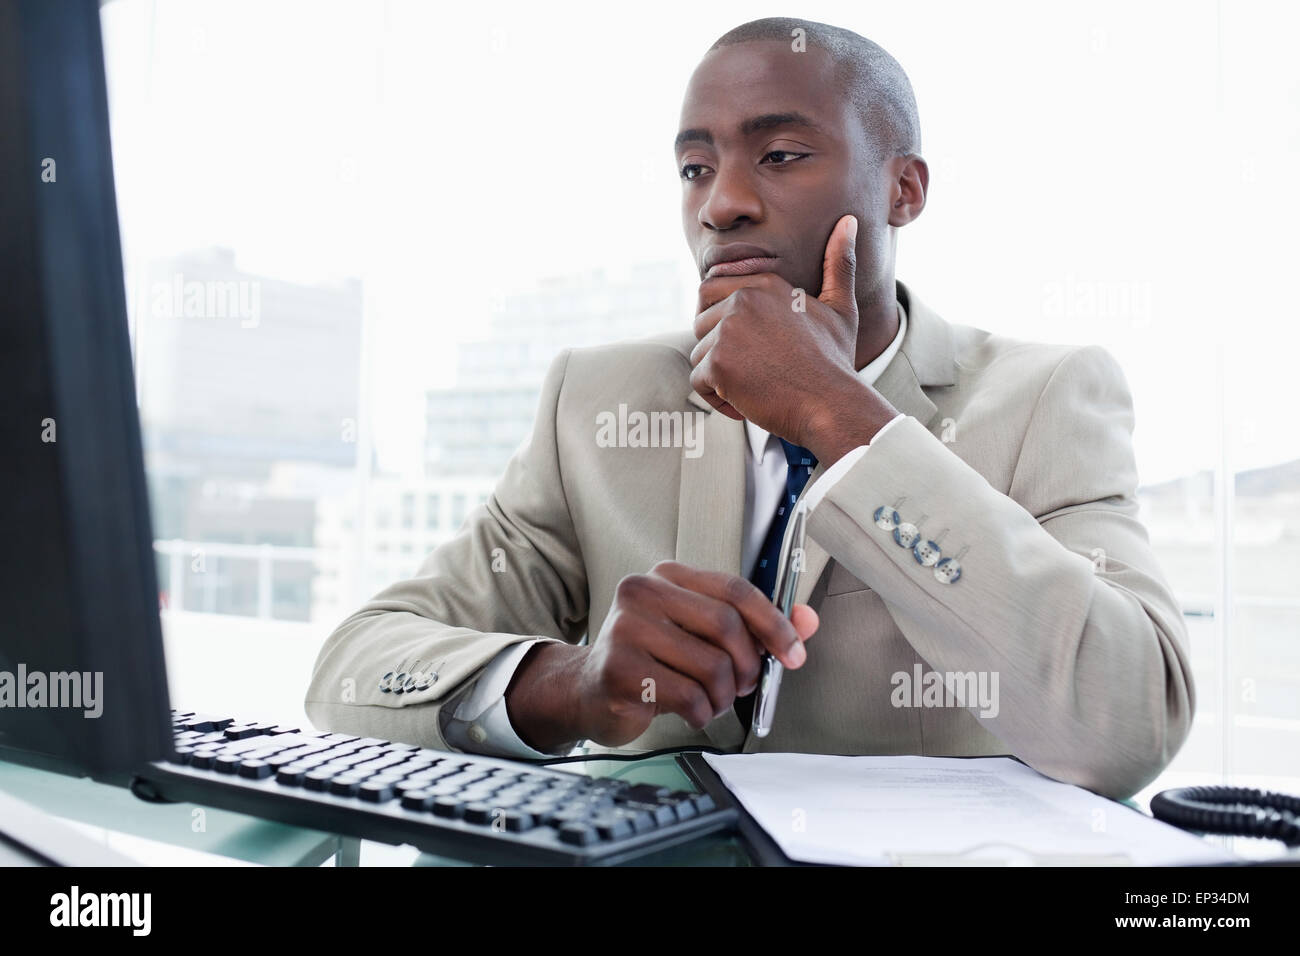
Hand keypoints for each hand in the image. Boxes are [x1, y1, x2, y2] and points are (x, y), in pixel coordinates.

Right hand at [504, 560, 817, 749]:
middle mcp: (642, 592)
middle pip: (726, 626)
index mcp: (667, 576)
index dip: (774, 623)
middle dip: (748, 665)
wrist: (589, 691)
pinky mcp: (619, 669)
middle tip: (744, 685)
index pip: (735, 589)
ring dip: (724, 696)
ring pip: (712, 666)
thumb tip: (807, 621)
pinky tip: (689, 711)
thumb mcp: (702, 636)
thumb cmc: (653, 661)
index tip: (793, 653)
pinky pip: (688, 695)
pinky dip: (701, 712)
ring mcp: (626, 629)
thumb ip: (755, 626)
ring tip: (710, 700)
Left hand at [689, 213, 860, 446]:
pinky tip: (749, 402)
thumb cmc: (835, 361)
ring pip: (700, 355)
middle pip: (700, 321)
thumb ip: (838, 263)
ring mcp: (729, 330)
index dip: (721, 321)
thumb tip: (848, 221)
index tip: (749, 345)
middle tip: (753, 367)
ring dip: (721, 376)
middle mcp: (743, 299)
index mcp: (764, 283)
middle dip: (717, 348)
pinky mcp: (719, 363)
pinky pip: (699, 382)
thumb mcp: (839, 307)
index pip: (711, 289)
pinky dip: (719, 399)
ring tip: (757, 385)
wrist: (833, 404)